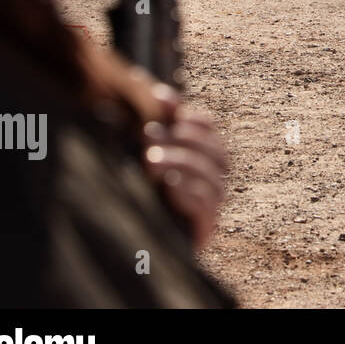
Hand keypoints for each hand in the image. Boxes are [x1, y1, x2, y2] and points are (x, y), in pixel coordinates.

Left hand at [141, 84, 227, 248]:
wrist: (128, 251)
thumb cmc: (136, 198)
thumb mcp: (142, 159)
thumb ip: (154, 128)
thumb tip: (157, 92)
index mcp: (200, 159)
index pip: (209, 129)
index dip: (190, 115)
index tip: (161, 103)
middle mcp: (213, 180)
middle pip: (216, 151)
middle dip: (183, 139)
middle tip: (147, 134)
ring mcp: (211, 206)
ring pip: (213, 177)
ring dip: (183, 163)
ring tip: (150, 160)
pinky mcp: (204, 230)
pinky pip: (207, 208)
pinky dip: (189, 192)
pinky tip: (169, 184)